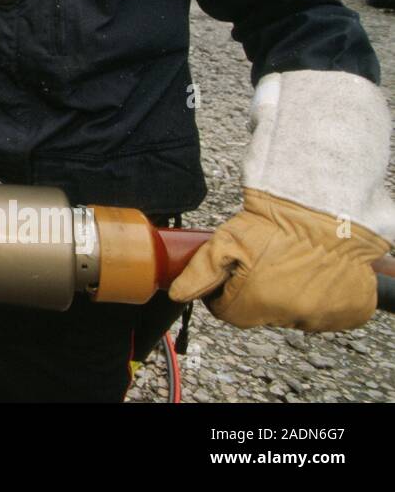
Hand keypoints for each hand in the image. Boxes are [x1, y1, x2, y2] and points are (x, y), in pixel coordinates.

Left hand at [169, 188, 391, 330]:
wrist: (326, 209)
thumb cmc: (275, 223)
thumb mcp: (227, 240)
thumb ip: (199, 271)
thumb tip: (177, 294)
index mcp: (255, 305)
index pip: (227, 313)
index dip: (225, 292)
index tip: (233, 273)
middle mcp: (289, 318)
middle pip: (260, 314)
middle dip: (257, 293)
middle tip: (266, 262)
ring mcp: (322, 317)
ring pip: (295, 315)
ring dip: (290, 297)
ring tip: (292, 264)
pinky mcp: (351, 312)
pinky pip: (329, 314)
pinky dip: (323, 298)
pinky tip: (317, 272)